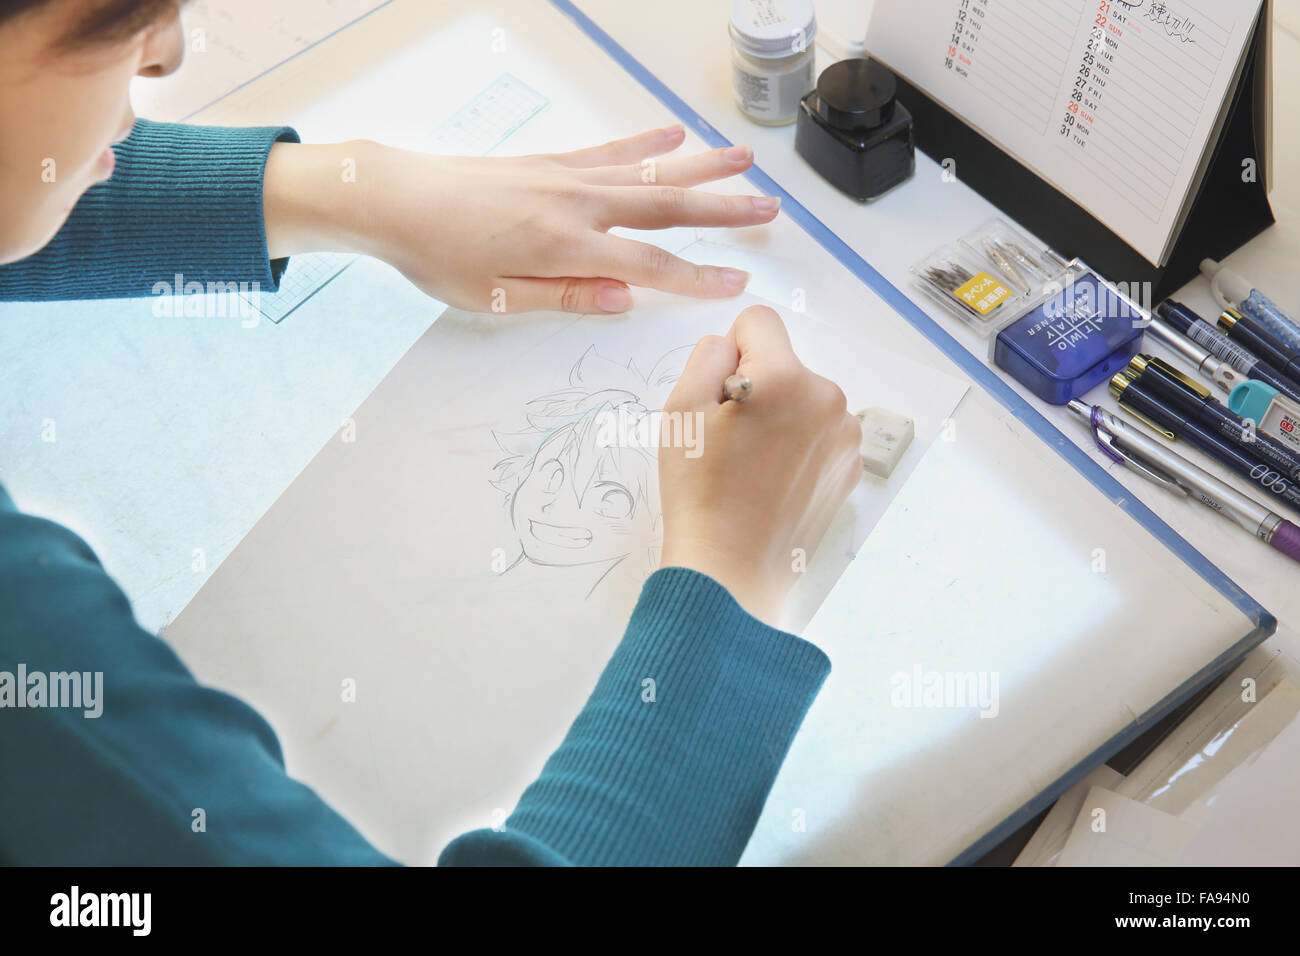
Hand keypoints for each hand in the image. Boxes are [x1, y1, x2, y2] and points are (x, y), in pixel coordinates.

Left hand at [262, 126, 779, 313]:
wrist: (394, 198)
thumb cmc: (437, 255)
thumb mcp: (495, 298)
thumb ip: (563, 297)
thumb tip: (624, 299)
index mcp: (565, 247)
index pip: (649, 266)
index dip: (697, 278)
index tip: (737, 284)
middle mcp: (575, 205)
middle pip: (664, 207)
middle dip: (722, 210)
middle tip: (770, 211)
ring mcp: (566, 178)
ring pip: (648, 172)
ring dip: (699, 167)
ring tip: (743, 160)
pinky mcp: (551, 164)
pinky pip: (609, 152)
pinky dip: (644, 143)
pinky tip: (673, 135)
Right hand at [658, 305, 862, 627]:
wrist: (732, 567)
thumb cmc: (700, 492)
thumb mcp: (680, 409)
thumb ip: (709, 355)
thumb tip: (734, 345)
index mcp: (785, 378)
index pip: (759, 322)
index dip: (730, 353)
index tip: (721, 396)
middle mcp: (827, 398)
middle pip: (783, 363)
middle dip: (757, 388)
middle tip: (731, 440)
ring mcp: (844, 435)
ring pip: (802, 398)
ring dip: (780, 417)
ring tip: (752, 465)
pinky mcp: (849, 466)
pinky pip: (819, 432)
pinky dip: (797, 446)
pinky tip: (773, 481)